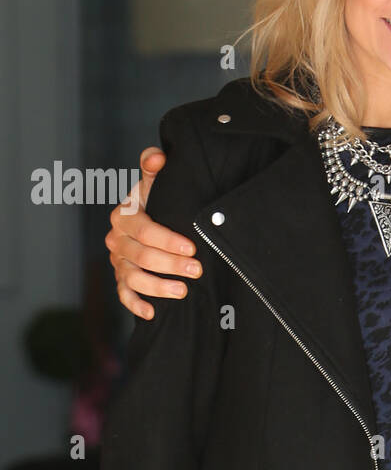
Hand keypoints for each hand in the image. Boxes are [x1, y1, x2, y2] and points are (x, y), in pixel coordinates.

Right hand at [105, 146, 200, 319]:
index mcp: (124, 215)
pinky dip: (136, 305)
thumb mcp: (158, 182)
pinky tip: (153, 313)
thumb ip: (155, 166)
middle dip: (169, 264)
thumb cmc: (159, 200)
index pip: (144, 229)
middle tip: (196, 270)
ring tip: (183, 291)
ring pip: (132, 278)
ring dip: (157, 286)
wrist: (152, 219)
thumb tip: (157, 156)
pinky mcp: (121, 279)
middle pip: (140, 256)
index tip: (191, 247)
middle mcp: (116, 238)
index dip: (167, 240)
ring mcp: (118, 261)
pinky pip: (123, 295)